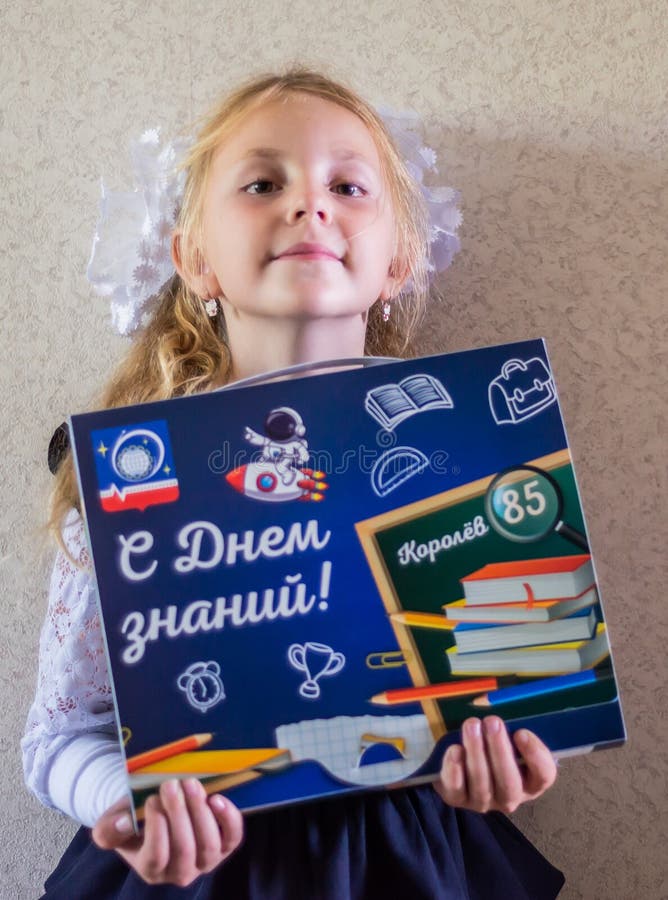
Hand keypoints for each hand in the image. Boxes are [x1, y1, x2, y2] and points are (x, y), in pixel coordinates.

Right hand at [92, 779, 243, 886]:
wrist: (156, 814)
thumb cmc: (132, 820)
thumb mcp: (111, 824)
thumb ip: (109, 828)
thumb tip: (125, 821)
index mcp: (151, 869)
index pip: (157, 856)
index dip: (156, 828)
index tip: (152, 800)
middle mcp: (179, 872)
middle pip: (184, 849)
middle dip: (179, 812)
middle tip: (171, 783)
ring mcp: (204, 861)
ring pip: (208, 845)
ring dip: (200, 810)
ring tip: (190, 784)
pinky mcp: (224, 846)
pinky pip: (232, 837)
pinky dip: (228, 818)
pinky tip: (216, 798)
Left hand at [434, 717, 556, 814]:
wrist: (464, 766)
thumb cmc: (494, 747)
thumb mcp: (510, 738)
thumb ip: (513, 730)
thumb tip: (508, 712)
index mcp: (531, 782)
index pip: (544, 775)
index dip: (535, 755)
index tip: (522, 732)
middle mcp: (510, 797)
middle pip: (510, 782)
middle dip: (500, 750)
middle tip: (493, 721)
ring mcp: (484, 802)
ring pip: (482, 784)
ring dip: (476, 752)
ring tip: (471, 725)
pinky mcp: (458, 799)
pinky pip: (456, 790)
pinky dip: (454, 770)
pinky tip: (455, 750)